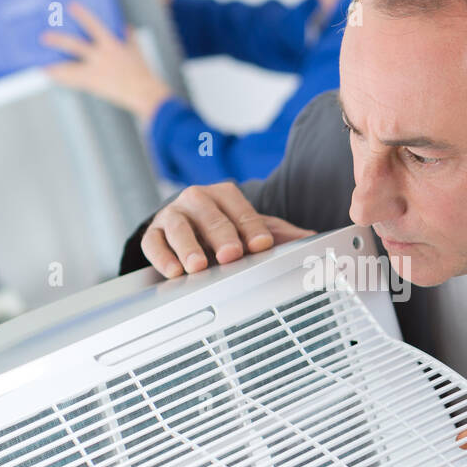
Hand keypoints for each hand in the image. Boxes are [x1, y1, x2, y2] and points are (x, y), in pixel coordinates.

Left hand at [40, 1, 173, 119]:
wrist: (143, 93)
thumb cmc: (142, 71)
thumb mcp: (136, 50)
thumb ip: (129, 36)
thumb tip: (126, 26)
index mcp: (111, 45)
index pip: (94, 25)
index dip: (82, 15)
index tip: (71, 7)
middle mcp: (100, 57)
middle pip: (74, 45)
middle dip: (59, 41)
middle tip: (44, 37)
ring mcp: (96, 72)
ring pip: (70, 68)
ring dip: (55, 67)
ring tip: (43, 66)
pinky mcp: (94, 85)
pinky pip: (74, 82)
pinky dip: (62, 80)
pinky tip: (53, 78)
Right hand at [142, 181, 314, 277]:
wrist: (185, 230)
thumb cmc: (223, 230)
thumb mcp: (253, 228)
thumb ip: (282, 235)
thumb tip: (314, 241)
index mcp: (224, 195)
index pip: (240, 209)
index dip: (251, 227)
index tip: (262, 245)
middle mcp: (197, 199)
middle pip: (209, 215)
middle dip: (221, 235)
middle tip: (231, 254)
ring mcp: (172, 215)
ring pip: (178, 226)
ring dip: (188, 247)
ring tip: (199, 266)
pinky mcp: (152, 233)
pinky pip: (153, 242)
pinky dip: (162, 257)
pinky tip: (173, 271)